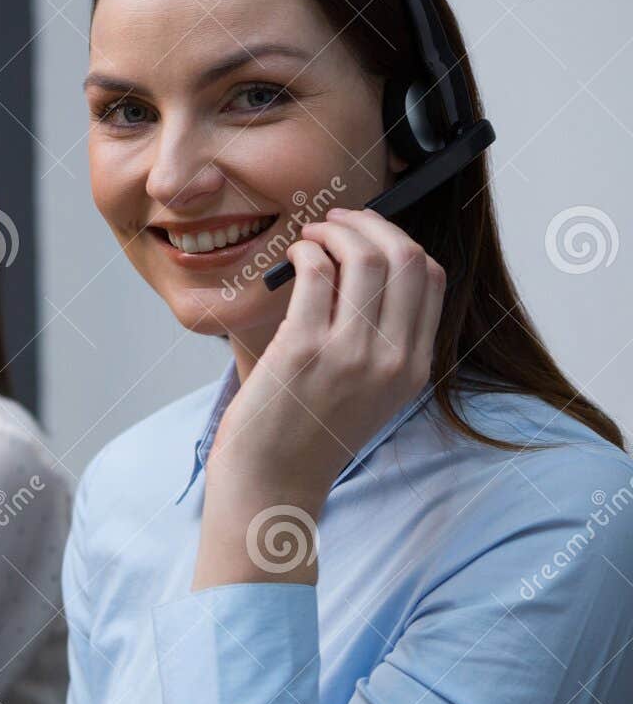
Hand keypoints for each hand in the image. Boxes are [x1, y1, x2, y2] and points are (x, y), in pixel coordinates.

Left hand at [194, 208, 444, 588]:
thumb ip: (373, 340)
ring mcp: (350, 354)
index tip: (368, 235)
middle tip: (337, 222)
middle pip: (407, 258)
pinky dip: (305, 251)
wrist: (271, 482)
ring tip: (311, 235)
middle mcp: (391, 360)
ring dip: (335, 231)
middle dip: (371, 225)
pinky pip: (315, 273)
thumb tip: (355, 266)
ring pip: (365, 257)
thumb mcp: (363, 392)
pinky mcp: (304, 349)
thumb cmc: (304, 433)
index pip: (432, 279)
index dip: (400, 242)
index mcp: (412, 368)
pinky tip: (292, 257)